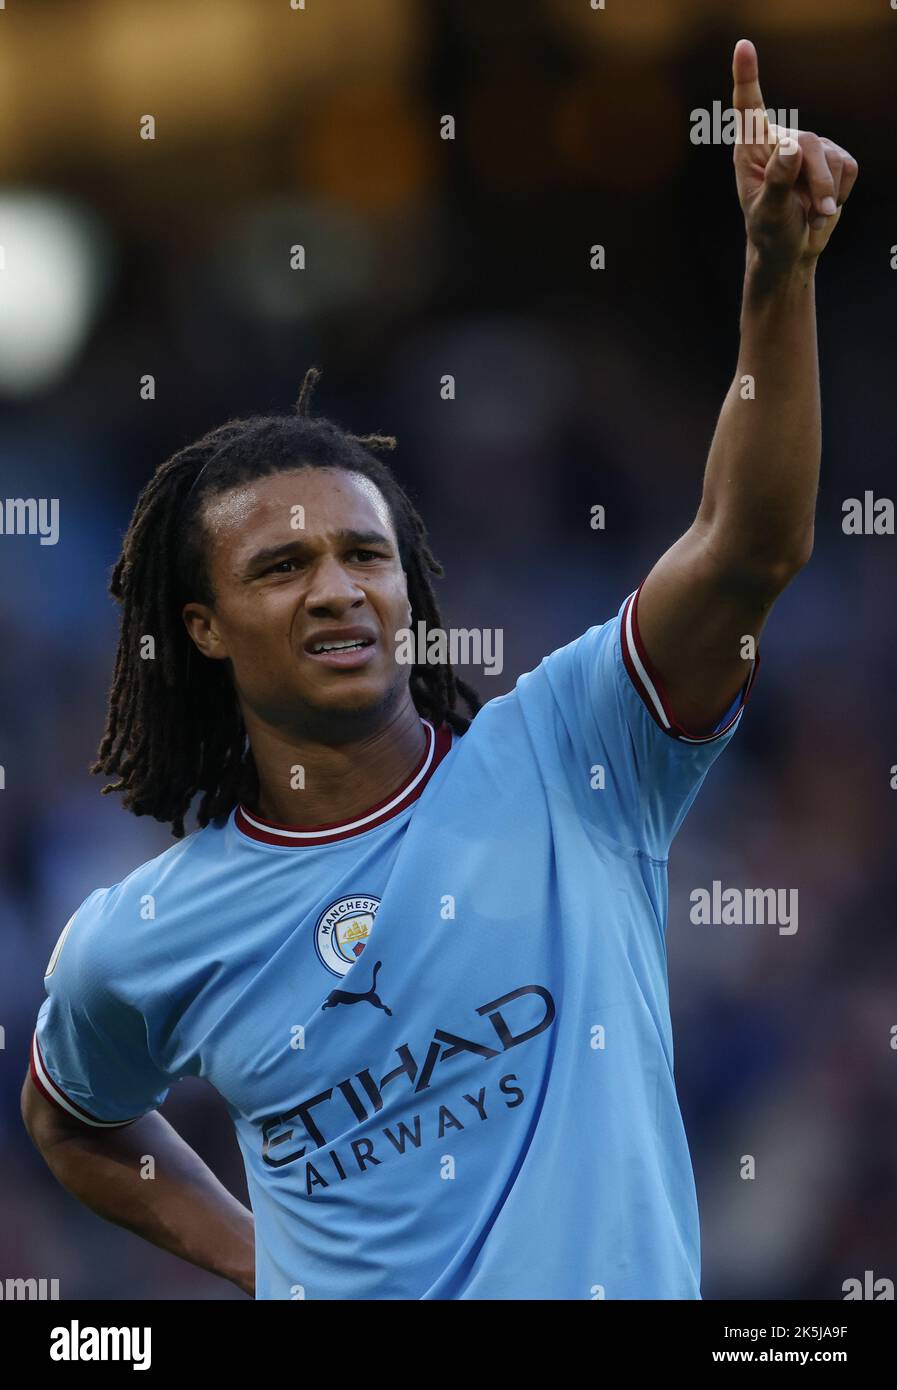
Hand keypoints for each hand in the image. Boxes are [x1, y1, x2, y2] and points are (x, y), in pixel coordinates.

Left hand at [731, 38, 857, 268]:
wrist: (791, 249)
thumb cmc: (769, 230)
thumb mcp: (767, 212)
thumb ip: (777, 181)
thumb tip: (792, 147)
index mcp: (752, 151)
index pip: (749, 109)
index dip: (747, 77)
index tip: (743, 47)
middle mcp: (781, 141)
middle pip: (809, 144)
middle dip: (817, 182)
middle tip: (816, 213)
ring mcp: (809, 148)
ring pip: (832, 157)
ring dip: (828, 193)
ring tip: (813, 213)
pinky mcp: (833, 159)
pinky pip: (848, 167)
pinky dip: (840, 192)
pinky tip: (824, 206)